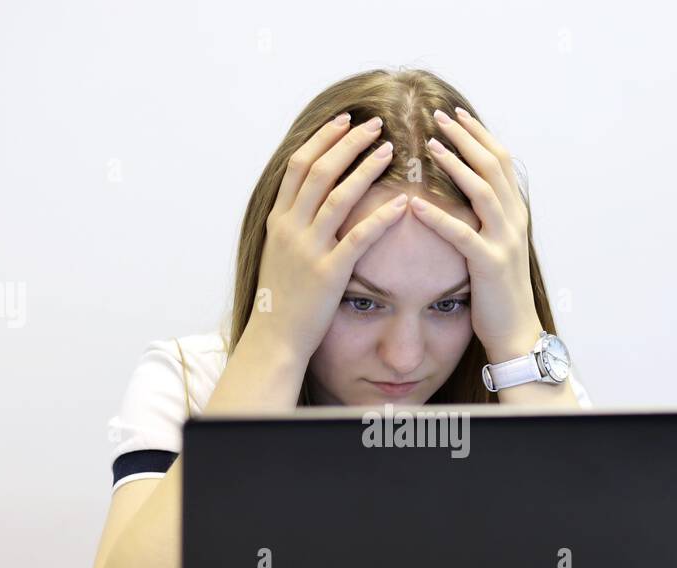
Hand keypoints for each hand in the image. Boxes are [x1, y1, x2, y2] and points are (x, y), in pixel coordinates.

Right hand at [250, 113, 409, 359]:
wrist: (274, 338)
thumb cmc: (282, 298)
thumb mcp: (279, 252)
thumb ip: (293, 224)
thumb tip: (309, 199)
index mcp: (278, 219)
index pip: (299, 165)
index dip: (323, 138)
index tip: (345, 120)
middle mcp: (290, 228)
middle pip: (320, 170)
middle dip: (348, 142)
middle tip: (375, 123)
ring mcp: (308, 249)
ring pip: (338, 196)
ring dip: (366, 168)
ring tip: (390, 149)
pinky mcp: (329, 273)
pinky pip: (358, 238)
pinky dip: (381, 217)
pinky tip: (402, 202)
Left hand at [409, 107, 543, 358]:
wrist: (517, 333)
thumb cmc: (498, 293)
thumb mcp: (495, 247)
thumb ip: (485, 219)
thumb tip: (464, 194)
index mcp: (515, 213)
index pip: (500, 160)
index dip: (478, 134)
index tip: (455, 113)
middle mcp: (514, 221)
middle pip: (492, 165)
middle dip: (465, 136)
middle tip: (438, 114)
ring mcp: (505, 242)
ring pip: (482, 190)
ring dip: (455, 164)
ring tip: (430, 144)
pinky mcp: (490, 266)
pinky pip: (462, 235)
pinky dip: (438, 217)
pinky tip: (414, 205)